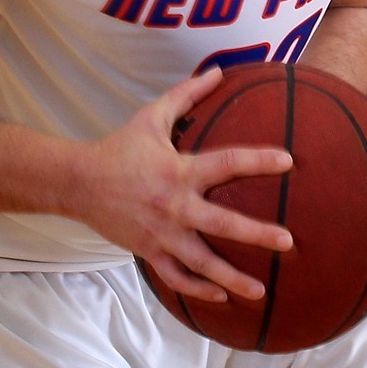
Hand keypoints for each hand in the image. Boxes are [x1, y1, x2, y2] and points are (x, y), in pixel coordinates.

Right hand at [72, 68, 293, 302]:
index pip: (226, 163)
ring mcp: (161, 234)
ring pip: (201, 263)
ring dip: (231, 278)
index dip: (257, 160)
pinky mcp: (149, 251)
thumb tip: (218, 70)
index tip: (288, 161)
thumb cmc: (120, 147)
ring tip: (261, 291)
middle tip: (288, 242)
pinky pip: (176, 277)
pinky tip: (222, 297)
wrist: (78, 183)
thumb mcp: (151, 116)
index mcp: (178, 170)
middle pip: (221, 223)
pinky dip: (198, 290)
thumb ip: (187, 94)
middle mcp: (173, 205)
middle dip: (256, 234)